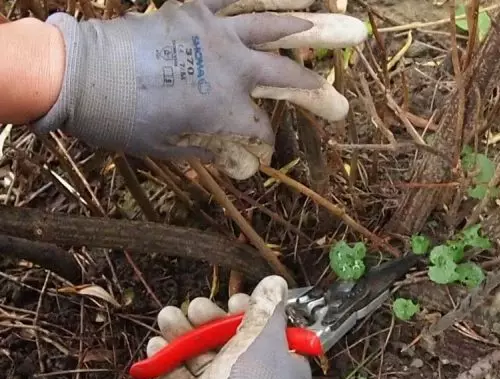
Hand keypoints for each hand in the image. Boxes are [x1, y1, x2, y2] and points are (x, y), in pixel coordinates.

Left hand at [33, 0, 367, 178]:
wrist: (80, 74)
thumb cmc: (122, 121)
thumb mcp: (169, 148)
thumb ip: (212, 152)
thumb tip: (244, 167)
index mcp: (225, 109)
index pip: (259, 130)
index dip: (261, 146)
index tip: (255, 156)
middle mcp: (232, 68)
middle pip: (288, 79)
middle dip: (318, 96)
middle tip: (342, 108)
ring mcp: (217, 32)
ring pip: (275, 23)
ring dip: (313, 21)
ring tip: (344, 15)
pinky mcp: (195, 9)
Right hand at [148, 275, 311, 378]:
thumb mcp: (265, 337)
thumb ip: (269, 307)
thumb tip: (277, 284)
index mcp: (285, 366)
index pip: (273, 332)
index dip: (255, 313)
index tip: (237, 300)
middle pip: (233, 338)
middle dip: (210, 319)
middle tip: (198, 307)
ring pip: (204, 353)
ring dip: (184, 332)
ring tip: (169, 317)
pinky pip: (184, 374)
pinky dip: (170, 358)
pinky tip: (158, 344)